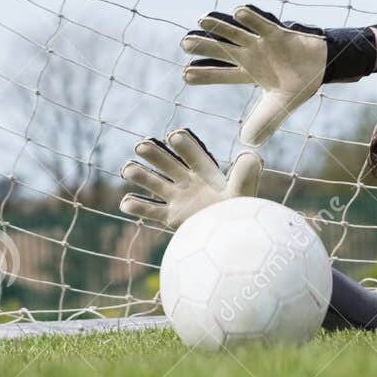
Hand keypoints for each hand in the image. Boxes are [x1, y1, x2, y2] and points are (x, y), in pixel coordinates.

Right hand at [119, 128, 261, 228]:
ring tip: (128, 169)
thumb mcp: (243, 192)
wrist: (231, 241)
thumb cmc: (239, 215)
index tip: (174, 135)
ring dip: (140, 175)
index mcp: (208, 174)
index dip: (185, 144)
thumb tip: (250, 156)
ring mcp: (179, 199)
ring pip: (154, 183)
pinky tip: (126, 202)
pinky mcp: (171, 217)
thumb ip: (245, 174)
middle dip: (155, 154)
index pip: (194, 154)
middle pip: (168, 164)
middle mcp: (190, 183)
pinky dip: (136, 206)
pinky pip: (150, 210)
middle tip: (141, 146)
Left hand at [181, 5, 331, 145]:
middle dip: (204, 47)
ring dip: (220, 27)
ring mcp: (262, 43)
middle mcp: (251, 56)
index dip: (205, 74)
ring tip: (201, 21)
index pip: (222, 74)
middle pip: (223, 51)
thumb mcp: (280, 105)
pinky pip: (263, 25)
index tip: (185, 75)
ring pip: (237, 34)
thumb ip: (264, 121)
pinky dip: (251, 19)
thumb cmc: (299, 83)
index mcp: (249, 73)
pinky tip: (237, 12)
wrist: (323, 65)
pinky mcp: (278, 33)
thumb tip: (248, 141)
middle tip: (184, 44)